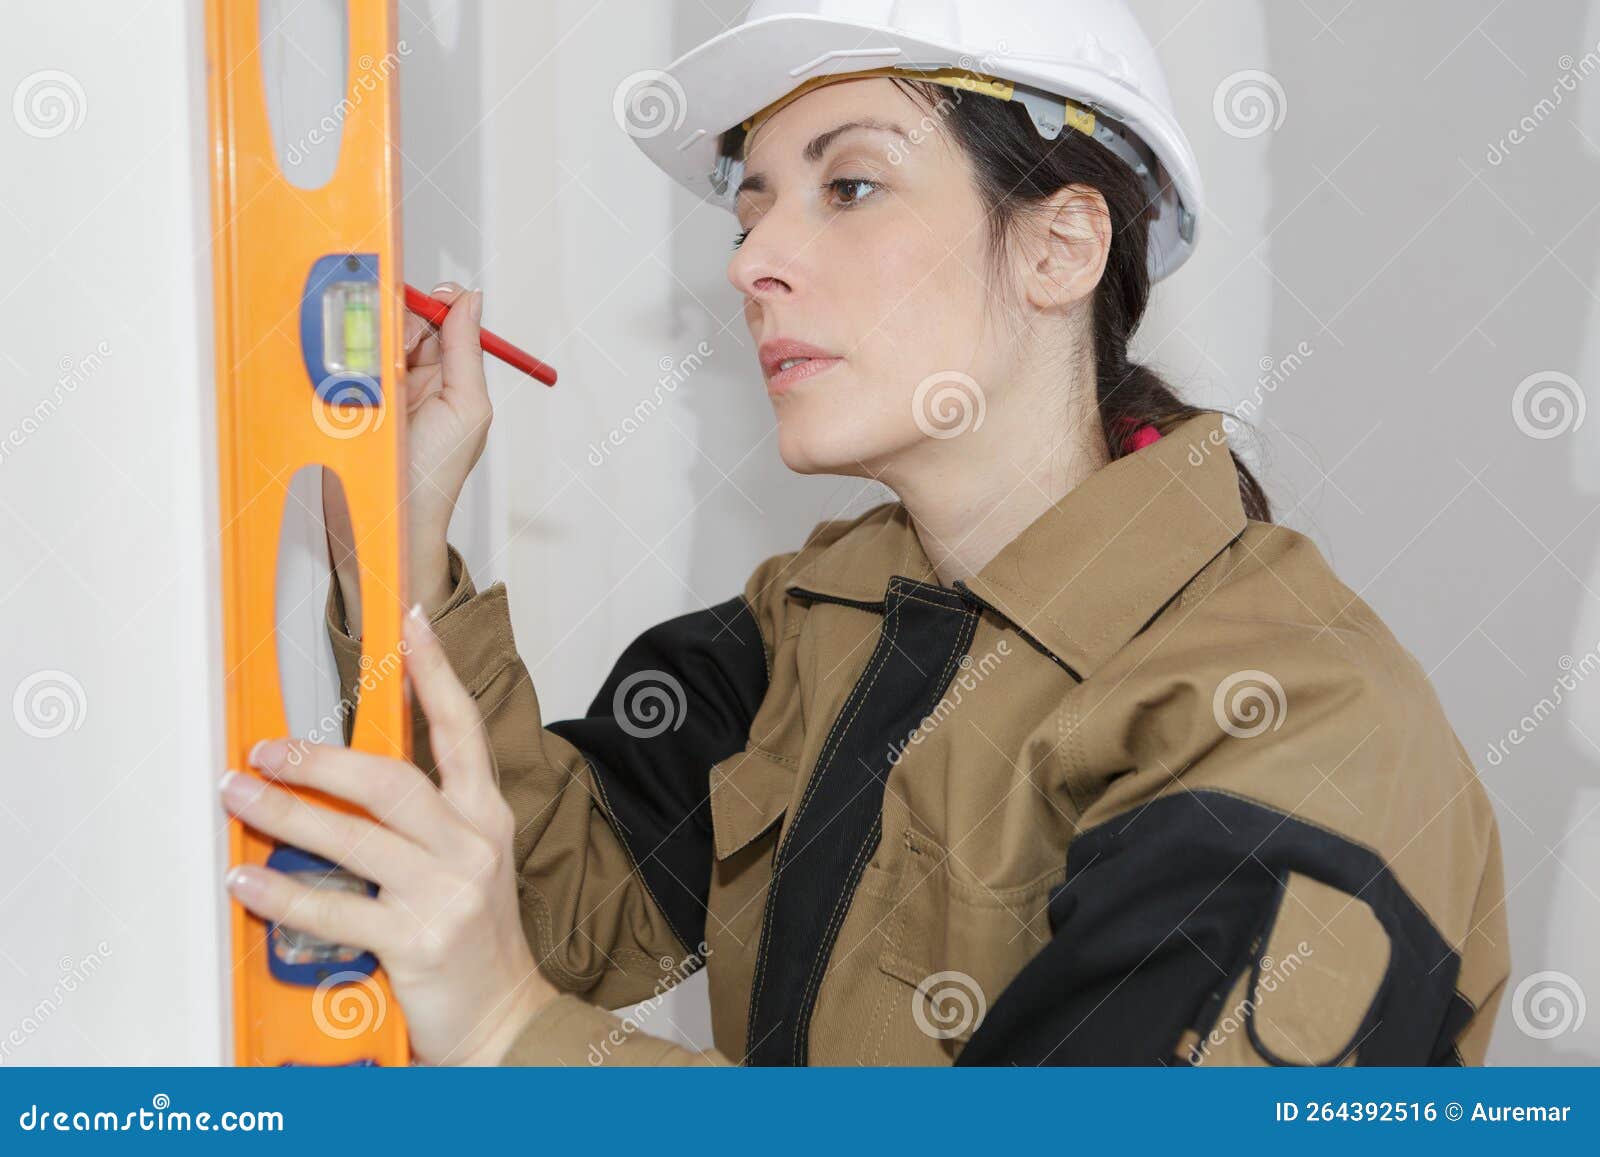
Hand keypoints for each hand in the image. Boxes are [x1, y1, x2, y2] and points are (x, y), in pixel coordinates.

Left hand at [219, 603, 555, 1064]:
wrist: (505, 1020)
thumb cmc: (475, 939)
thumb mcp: (466, 863)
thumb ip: (423, 820)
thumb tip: (347, 777)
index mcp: (486, 818)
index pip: (461, 730)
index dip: (436, 673)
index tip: (412, 624)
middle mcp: (472, 845)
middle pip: (391, 781)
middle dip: (320, 759)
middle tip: (265, 749)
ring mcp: (447, 892)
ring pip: (356, 837)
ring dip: (286, 813)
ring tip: (238, 798)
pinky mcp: (418, 940)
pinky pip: (335, 906)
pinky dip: (282, 892)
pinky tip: (247, 881)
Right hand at [323, 283, 492, 626]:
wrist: (389, 518)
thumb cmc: (435, 474)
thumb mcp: (466, 407)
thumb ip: (467, 350)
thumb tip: (471, 298)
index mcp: (447, 374)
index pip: (438, 318)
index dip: (429, 304)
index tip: (421, 304)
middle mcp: (411, 376)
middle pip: (398, 321)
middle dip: (395, 325)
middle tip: (396, 351)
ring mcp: (374, 386)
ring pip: (366, 337)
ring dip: (367, 345)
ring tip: (374, 377)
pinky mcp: (341, 398)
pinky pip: (336, 362)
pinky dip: (339, 361)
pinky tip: (346, 379)